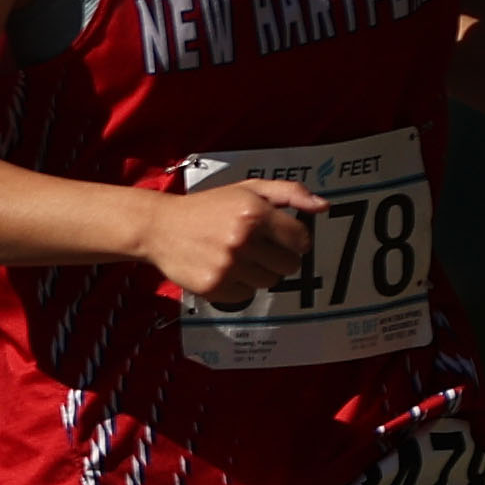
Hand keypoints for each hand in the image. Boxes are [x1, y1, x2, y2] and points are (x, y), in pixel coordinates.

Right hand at [131, 176, 325, 306]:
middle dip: (279, 258)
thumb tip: (323, 207)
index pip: (301, 240)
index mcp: (254, 212)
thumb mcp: (247, 189)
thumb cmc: (209, 206)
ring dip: (259, 273)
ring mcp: (228, 266)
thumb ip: (289, 193)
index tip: (280, 237)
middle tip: (259, 248)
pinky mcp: (214, 287)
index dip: (294, 239)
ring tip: (239, 258)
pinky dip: (239, 286)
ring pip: (269, 283)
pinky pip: (246, 296)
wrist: (160, 227)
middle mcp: (242, 240)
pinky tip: (223, 270)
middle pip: (289, 265)